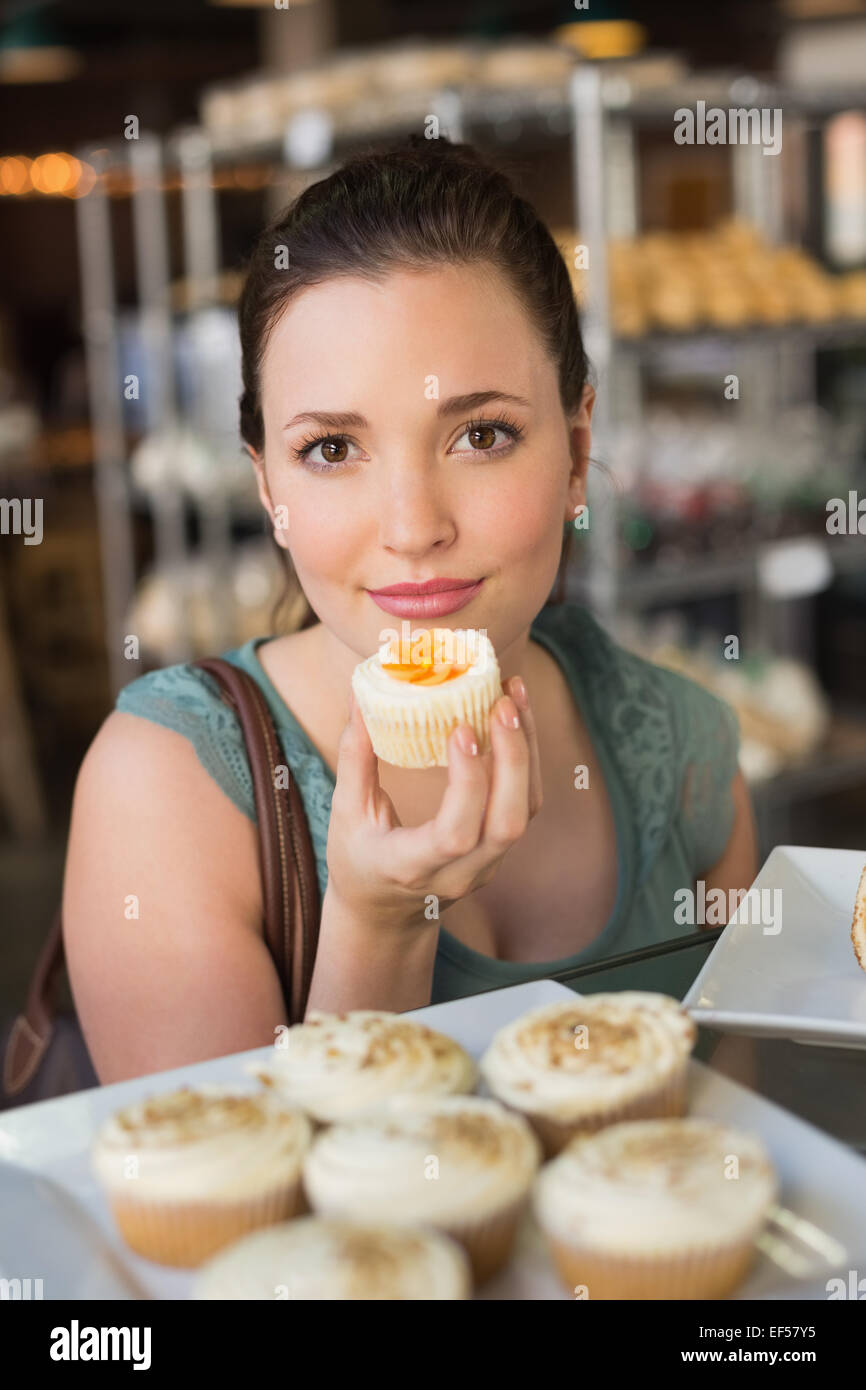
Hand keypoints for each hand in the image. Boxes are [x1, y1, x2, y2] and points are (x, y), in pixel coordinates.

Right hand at [324, 677, 543, 929]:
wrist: (385, 915)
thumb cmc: (358, 860)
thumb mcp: (347, 815)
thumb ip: (354, 758)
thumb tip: (359, 694)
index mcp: (411, 868)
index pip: (455, 835)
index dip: (468, 783)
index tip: (462, 729)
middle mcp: (458, 873)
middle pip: (507, 824)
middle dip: (513, 759)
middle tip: (502, 702)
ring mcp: (485, 865)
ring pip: (524, 811)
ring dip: (526, 749)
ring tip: (515, 693)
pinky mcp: (499, 851)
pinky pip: (524, 804)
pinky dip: (526, 758)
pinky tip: (516, 716)